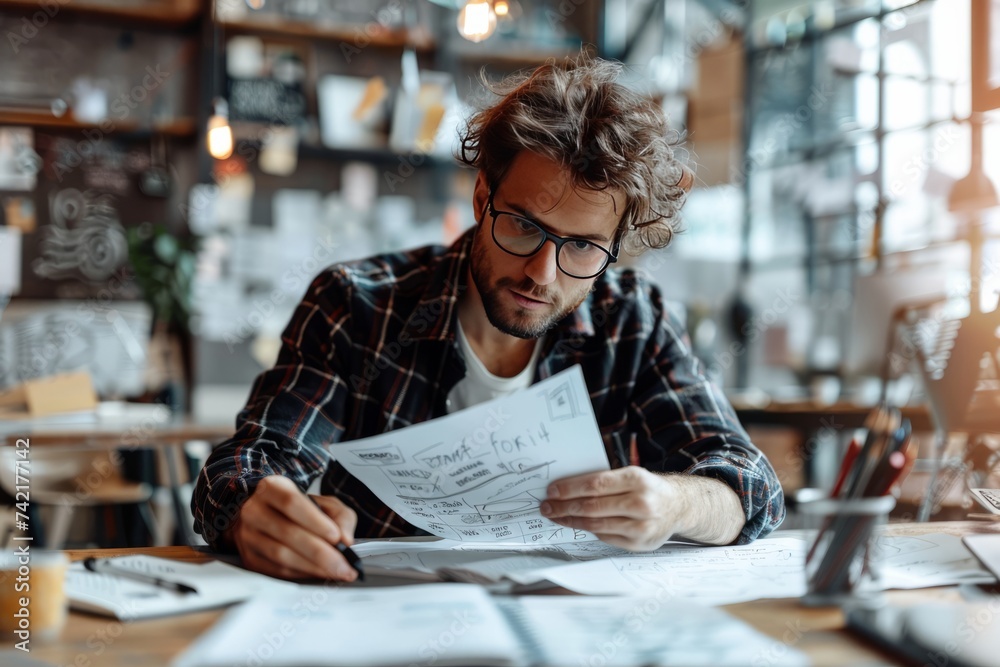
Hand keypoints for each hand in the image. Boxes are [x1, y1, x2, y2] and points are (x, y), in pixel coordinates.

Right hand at [226, 475, 358, 580]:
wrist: (270, 518)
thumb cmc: (301, 510)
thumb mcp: (325, 503)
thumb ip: (341, 516)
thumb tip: (346, 539)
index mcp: (272, 488)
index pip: (291, 502)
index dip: (314, 521)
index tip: (336, 537)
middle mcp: (254, 510)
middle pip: (287, 533)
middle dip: (320, 553)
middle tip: (343, 564)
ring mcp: (248, 536)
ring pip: (281, 555)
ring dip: (313, 567)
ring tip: (336, 572)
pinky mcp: (249, 558)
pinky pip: (277, 570)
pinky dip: (302, 574)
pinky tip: (319, 574)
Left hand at [540, 467, 683, 550]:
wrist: (679, 506)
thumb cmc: (648, 488)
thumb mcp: (632, 475)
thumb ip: (604, 481)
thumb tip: (566, 487)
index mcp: (637, 479)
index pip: (596, 484)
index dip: (570, 488)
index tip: (552, 490)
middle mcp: (641, 503)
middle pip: (593, 506)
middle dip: (564, 506)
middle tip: (547, 507)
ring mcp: (641, 526)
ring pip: (596, 525)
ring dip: (571, 520)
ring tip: (556, 516)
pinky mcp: (639, 543)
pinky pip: (605, 537)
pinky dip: (590, 530)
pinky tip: (578, 524)